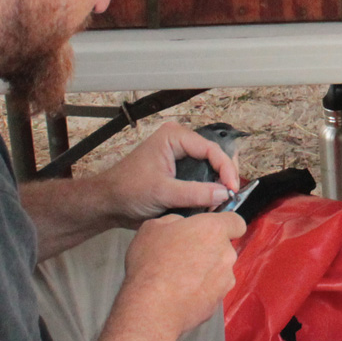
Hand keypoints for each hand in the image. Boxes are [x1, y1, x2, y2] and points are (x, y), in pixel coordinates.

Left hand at [96, 121, 241, 220]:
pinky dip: (209, 190)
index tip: (233, 190)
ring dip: (218, 184)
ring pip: (211, 167)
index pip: (211, 149)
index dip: (226, 169)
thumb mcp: (162, 192)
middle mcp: (180, 142)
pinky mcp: (180, 172)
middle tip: (230, 196)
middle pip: (215, 155)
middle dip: (225, 175)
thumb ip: (195, 193)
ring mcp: (181, 157)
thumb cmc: (128, 191)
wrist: (108, 203)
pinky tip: (213, 203)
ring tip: (223, 202)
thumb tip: (225, 194)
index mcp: (175, 137)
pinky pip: (202, 177)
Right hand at [123, 211, 246, 333]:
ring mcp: (225, 280)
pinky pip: (212, 291)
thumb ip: (176, 221)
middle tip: (183, 257)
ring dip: (205, 272)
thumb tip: (182, 225)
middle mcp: (226, 253)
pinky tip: (182, 295)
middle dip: (208, 250)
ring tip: (180, 280)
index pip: (236, 222)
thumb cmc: (152, 261)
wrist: (153, 306)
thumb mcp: (153, 227)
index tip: (209, 231)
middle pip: (224, 248)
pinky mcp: (219, 302)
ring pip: (219, 271)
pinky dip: (201, 292)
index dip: (225, 225)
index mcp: (214, 229)